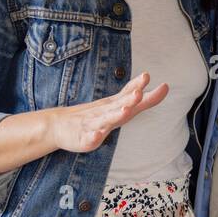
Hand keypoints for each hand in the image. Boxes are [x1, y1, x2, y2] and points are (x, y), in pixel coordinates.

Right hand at [51, 72, 168, 153]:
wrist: (58, 125)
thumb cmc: (92, 116)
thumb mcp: (114, 106)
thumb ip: (134, 96)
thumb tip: (159, 84)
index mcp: (113, 105)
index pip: (128, 94)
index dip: (138, 86)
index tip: (149, 77)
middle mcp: (104, 112)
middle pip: (118, 105)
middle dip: (129, 99)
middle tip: (139, 92)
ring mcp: (93, 125)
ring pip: (105, 120)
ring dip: (115, 115)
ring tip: (125, 109)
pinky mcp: (82, 139)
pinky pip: (89, 139)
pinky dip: (94, 137)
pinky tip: (98, 135)